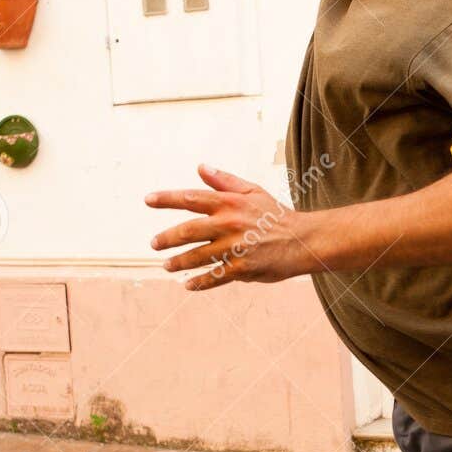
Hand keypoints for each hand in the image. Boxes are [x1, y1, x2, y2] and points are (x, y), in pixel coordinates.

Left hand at [146, 164, 312, 290]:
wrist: (304, 241)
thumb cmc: (276, 215)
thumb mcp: (253, 191)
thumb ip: (224, 181)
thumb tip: (201, 167)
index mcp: (229, 203)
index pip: (191, 198)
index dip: (166, 199)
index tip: (147, 200)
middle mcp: (229, 224)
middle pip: (188, 230)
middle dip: (167, 238)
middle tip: (154, 244)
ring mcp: (235, 247)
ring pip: (197, 256)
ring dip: (179, 262)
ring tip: (167, 266)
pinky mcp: (242, 268)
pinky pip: (215, 277)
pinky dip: (200, 283)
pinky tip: (188, 285)